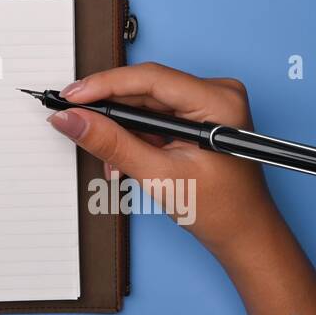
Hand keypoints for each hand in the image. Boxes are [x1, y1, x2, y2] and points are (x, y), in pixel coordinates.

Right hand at [46, 63, 281, 264]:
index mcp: (219, 101)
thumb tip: (72, 119)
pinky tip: (127, 158)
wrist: (245, 235)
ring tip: (111, 162)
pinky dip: (136, 135)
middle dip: (110, 113)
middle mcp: (218, 93)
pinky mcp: (200, 114)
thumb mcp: (158, 176)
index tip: (70, 97)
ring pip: (146, 103)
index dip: (104, 85)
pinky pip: (155, 114)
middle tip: (75, 123)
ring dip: (121, 130)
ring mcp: (209, 102)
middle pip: (145, 89)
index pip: (150, 78)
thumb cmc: (220, 210)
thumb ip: (111, 144)